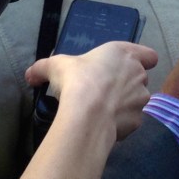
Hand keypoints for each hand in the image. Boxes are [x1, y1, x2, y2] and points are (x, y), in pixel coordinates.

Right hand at [26, 43, 157, 139]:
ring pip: (137, 100)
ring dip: (125, 104)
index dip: (142, 61)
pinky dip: (121, 123)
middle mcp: (138, 75)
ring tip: (103, 110)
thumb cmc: (77, 80)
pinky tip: (103, 124)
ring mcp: (141, 99)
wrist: (88, 114)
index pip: (149, 55)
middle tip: (105, 91)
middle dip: (127, 85)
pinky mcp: (138, 121)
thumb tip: (29, 75)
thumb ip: (43, 68)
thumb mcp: (55, 66)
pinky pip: (131, 121)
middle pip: (140, 79)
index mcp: (124, 54)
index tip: (127, 67)